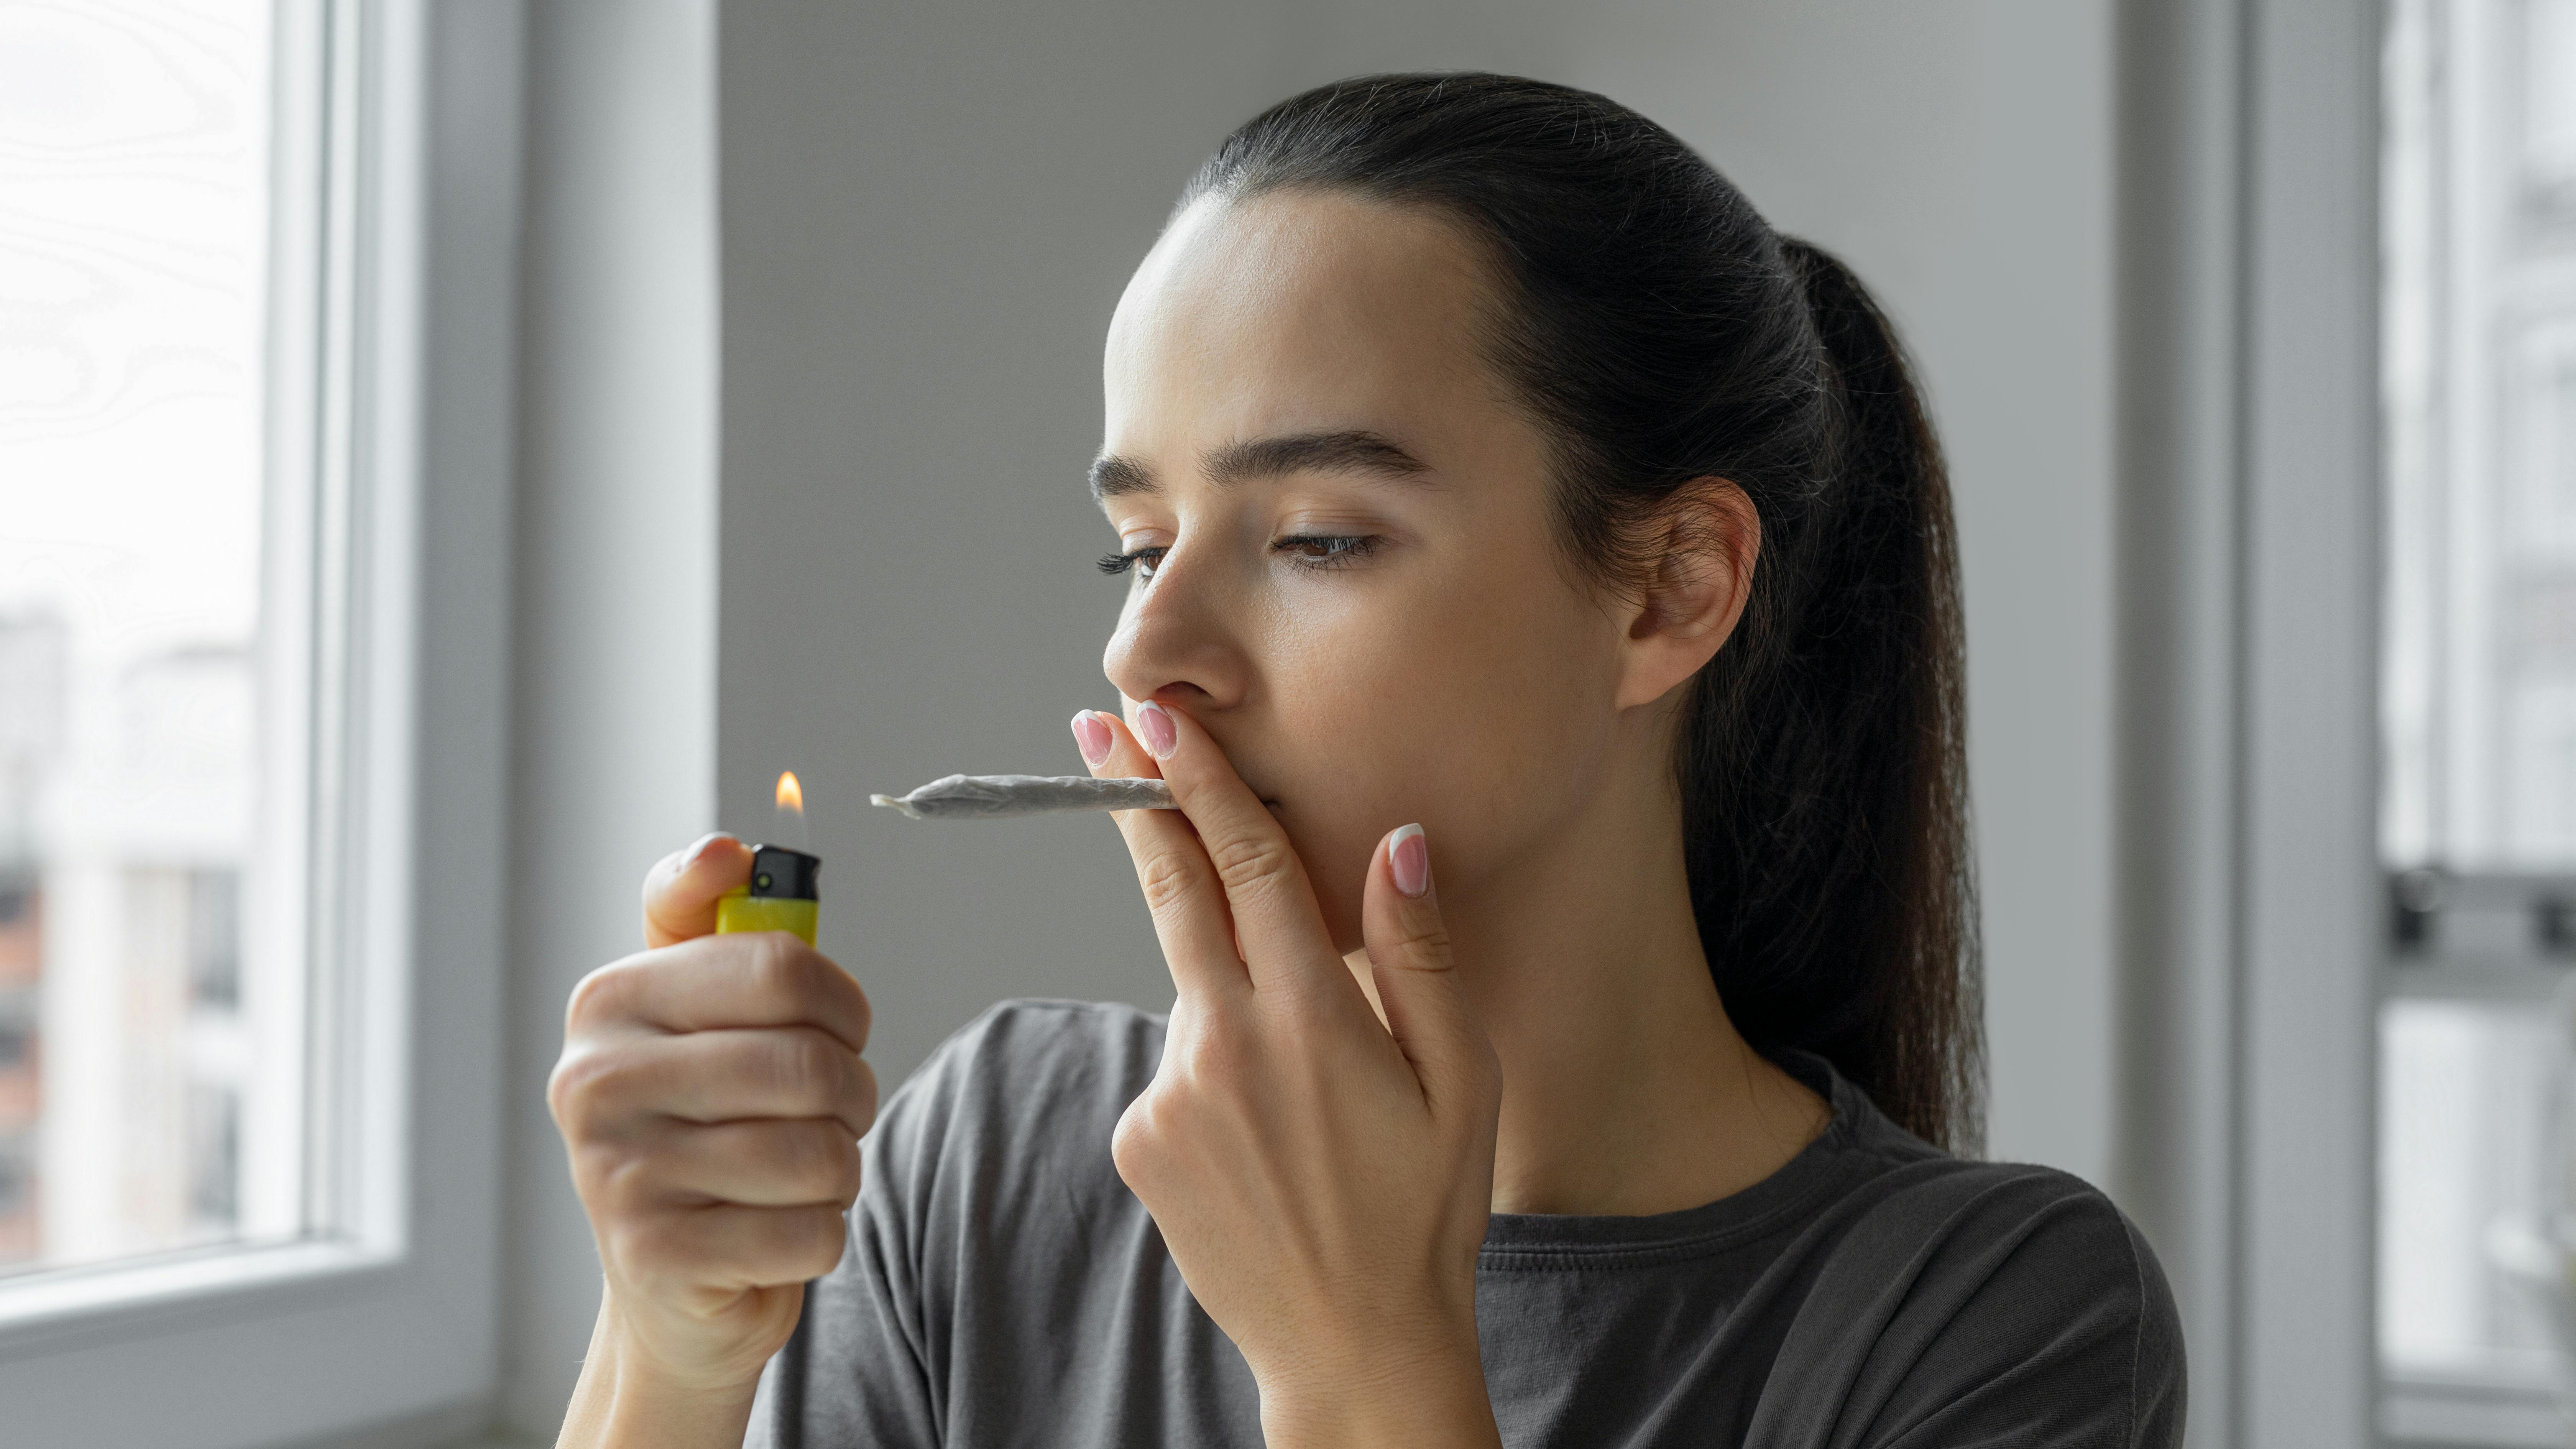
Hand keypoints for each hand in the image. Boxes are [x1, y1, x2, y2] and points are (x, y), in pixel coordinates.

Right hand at [548, 835, 877, 1422]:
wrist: (672, 1284)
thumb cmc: (705, 1123)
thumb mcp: (699, 1011)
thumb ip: (715, 920)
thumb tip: (727, 850)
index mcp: (610, 1002)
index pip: (780, 966)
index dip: (842, 1002)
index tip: (835, 1023)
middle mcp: (596, 1081)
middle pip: (810, 1066)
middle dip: (852, 1094)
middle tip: (833, 1111)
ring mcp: (617, 1174)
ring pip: (818, 1153)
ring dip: (840, 1168)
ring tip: (804, 1170)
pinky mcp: (656, 1258)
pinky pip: (810, 1232)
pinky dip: (821, 1234)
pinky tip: (779, 1231)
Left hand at [1072, 702, 1505, 1448]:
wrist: (1353, 1347)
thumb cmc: (1426, 1212)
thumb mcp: (1459, 1080)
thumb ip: (1418, 954)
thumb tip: (1394, 842)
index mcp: (1309, 1018)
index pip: (1241, 866)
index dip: (1198, 782)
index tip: (1155, 718)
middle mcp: (1223, 1045)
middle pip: (1173, 893)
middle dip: (1137, 802)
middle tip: (1098, 726)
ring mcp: (1169, 1095)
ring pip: (1193, 996)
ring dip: (1232, 1000)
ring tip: (1304, 1101)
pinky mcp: (1140, 1140)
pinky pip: (1176, 1069)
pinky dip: (1215, 1072)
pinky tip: (1270, 1140)